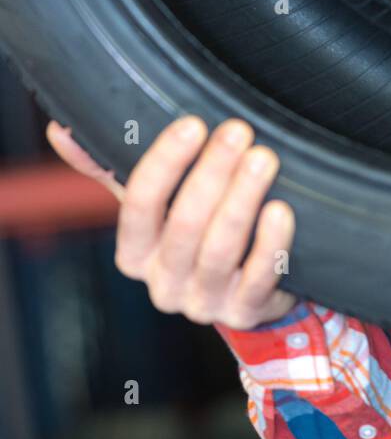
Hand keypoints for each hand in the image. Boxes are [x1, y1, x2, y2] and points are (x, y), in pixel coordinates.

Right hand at [45, 116, 296, 329]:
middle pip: (184, 224)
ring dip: (242, 199)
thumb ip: (110, 167)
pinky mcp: (245, 314)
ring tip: (263, 158)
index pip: (138, 204)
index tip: (193, 125)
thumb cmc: (193, 231)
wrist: (243, 288)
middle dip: (212, 173)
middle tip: (238, 131)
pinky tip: (280, 211)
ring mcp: (203, 303)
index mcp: (134, 252)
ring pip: (219, 249)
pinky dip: (270, 244)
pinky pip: (257, 279)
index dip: (165, 163)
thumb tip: (61, 129)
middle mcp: (162, 282)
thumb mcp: (155, 204)